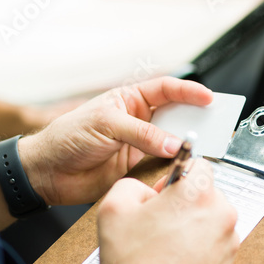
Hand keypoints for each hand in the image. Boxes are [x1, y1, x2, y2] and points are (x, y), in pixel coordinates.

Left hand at [19, 77, 211, 205]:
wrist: (49, 172)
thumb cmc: (67, 137)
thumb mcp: (106, 125)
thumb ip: (141, 134)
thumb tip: (172, 144)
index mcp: (130, 100)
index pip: (166, 90)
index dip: (189, 92)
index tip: (208, 98)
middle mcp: (139, 121)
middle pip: (176, 116)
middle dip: (195, 119)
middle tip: (214, 124)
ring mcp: (140, 145)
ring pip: (173, 143)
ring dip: (186, 145)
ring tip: (202, 147)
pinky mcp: (138, 169)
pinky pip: (163, 166)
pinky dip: (174, 168)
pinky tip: (182, 167)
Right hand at [96, 160, 238, 263]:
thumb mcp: (112, 210)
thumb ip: (130, 185)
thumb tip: (145, 191)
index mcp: (198, 193)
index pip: (197, 163)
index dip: (175, 175)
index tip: (163, 193)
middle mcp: (221, 214)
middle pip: (205, 194)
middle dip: (183, 204)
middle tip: (157, 225)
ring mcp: (229, 241)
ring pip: (210, 221)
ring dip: (191, 228)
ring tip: (164, 249)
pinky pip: (214, 246)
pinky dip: (198, 250)